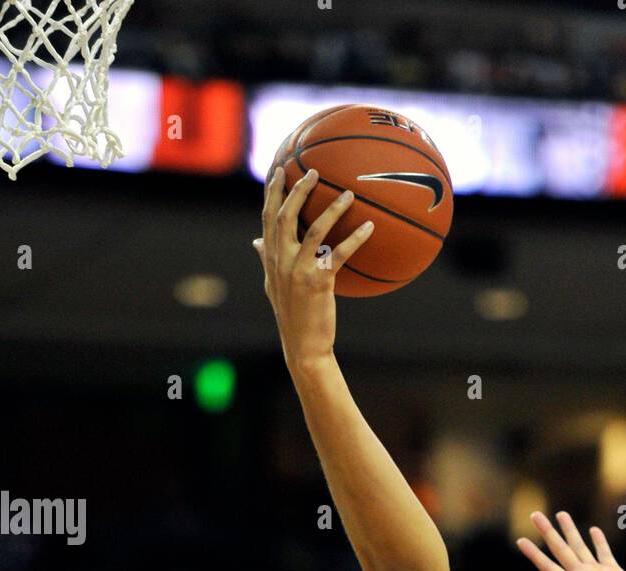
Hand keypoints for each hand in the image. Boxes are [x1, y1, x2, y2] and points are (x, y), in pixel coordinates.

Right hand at [254, 168, 374, 370]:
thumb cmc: (292, 315)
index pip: (267, 218)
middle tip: (314, 171)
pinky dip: (355, 238)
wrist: (303, 346)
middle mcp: (281, 261)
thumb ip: (266, 260)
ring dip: (332, 209)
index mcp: (271, 259)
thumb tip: (256, 241)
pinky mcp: (318, 282)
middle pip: (286, 216)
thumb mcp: (273, 286)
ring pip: (314, 230)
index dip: (272, 193)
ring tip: (349, 193)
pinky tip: (370, 226)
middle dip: (298, 190)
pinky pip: (339, 254)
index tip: (279, 170)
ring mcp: (298, 271)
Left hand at [516, 512, 625, 570]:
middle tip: (535, 515)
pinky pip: (604, 553)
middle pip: (560, 549)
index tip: (519, 540)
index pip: (546, 565)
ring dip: (570, 531)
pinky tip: (593, 530)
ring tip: (561, 514)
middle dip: (548, 532)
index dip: (533, 553)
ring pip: (580, 546)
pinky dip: (599, 541)